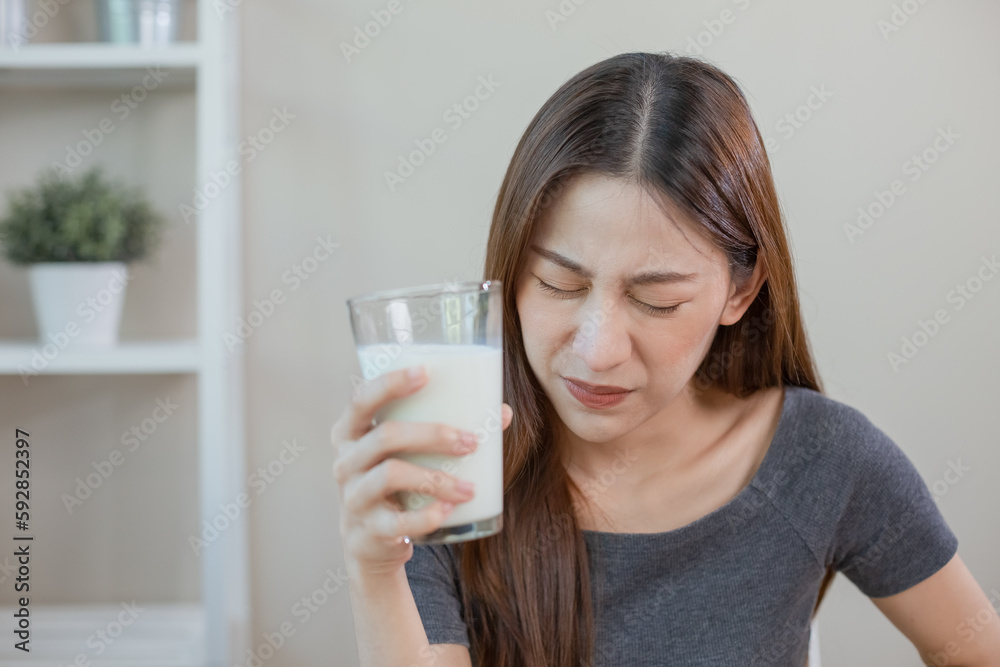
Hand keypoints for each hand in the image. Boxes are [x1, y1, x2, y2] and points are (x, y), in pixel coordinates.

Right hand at [331, 365, 512, 576]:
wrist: (370, 540)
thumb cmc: (396, 482)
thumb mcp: (407, 454)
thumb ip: (444, 430)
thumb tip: (501, 412)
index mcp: (351, 432)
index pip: (362, 399)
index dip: (390, 383)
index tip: (426, 373)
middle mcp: (345, 461)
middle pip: (385, 436)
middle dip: (432, 435)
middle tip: (471, 442)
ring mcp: (353, 496)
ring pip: (391, 475)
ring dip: (436, 479)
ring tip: (470, 488)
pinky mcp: (368, 529)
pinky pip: (397, 522)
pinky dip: (426, 516)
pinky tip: (449, 510)